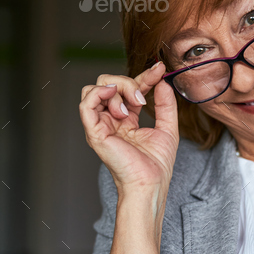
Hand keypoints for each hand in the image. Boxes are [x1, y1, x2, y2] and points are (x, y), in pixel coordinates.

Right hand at [79, 61, 178, 192]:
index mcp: (126, 120)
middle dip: (127, 82)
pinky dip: (99, 93)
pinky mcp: (94, 132)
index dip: (144, 77)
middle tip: (142, 98)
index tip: (159, 68)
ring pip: (96, 88)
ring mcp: (101, 126)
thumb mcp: (168, 128)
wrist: (150, 184)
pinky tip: (115, 97)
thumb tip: (163, 82)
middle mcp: (110, 121)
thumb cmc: (157, 165)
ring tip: (132, 105)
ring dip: (116, 88)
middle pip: (108, 83)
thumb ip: (165, 105)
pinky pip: (86, 103)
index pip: (129, 90)